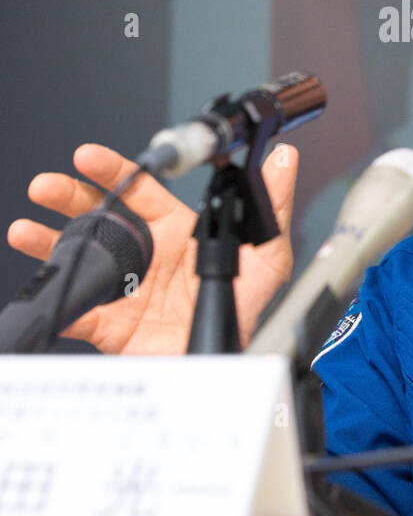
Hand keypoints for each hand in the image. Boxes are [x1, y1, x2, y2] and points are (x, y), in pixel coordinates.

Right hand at [6, 142, 297, 353]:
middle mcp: (144, 250)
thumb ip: (270, 203)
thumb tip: (283, 158)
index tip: (87, 156)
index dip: (113, 169)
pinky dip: (57, 295)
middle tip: (46, 185)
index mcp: (174, 228)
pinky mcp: (109, 321)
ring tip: (25, 229)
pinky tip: (44, 282)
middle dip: (68, 196)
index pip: (138, 189)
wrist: (224, 359)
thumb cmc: (244, 303)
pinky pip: (76, 305)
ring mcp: (123, 283)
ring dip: (48, 239)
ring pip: (78, 253)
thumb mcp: (265, 251)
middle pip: (97, 213)